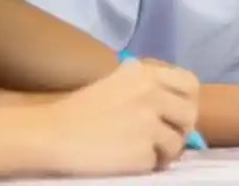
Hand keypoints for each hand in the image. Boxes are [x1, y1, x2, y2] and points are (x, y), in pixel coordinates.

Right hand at [38, 60, 199, 176]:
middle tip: (166, 138)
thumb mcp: (117, 82)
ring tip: (147, 152)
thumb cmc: (80, 110)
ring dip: (165, 151)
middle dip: (181, 129)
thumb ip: (148, 86)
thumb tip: (180, 103)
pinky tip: (129, 160)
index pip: (190, 84)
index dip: (188, 101)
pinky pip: (157, 162)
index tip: (178, 113)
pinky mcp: (142, 151)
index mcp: (145, 74)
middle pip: (189, 114)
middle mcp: (151, 94)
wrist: (48, 135)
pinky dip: (148, 164)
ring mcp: (148, 123)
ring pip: (178, 142)